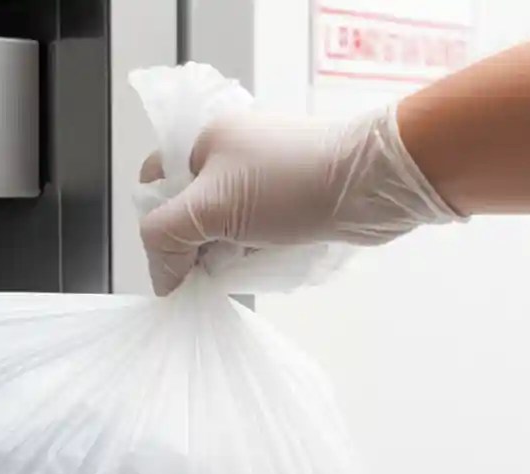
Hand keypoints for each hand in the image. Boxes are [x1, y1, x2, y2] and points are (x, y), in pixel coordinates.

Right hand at [139, 106, 461, 294]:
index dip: (156, 222)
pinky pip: (256, 237)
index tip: (172, 256)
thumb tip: (162, 277)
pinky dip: (255, 254)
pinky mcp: (291, 203)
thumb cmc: (293, 183)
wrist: (374, 185)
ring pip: (224, 230)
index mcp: (207, 140)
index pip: (156, 184)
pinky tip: (265, 262)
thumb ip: (166, 237)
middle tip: (209, 266)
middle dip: (196, 244)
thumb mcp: (211, 208)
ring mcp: (264, 179)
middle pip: (190, 212)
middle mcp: (233, 154)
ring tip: (244, 263)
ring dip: (228, 254)